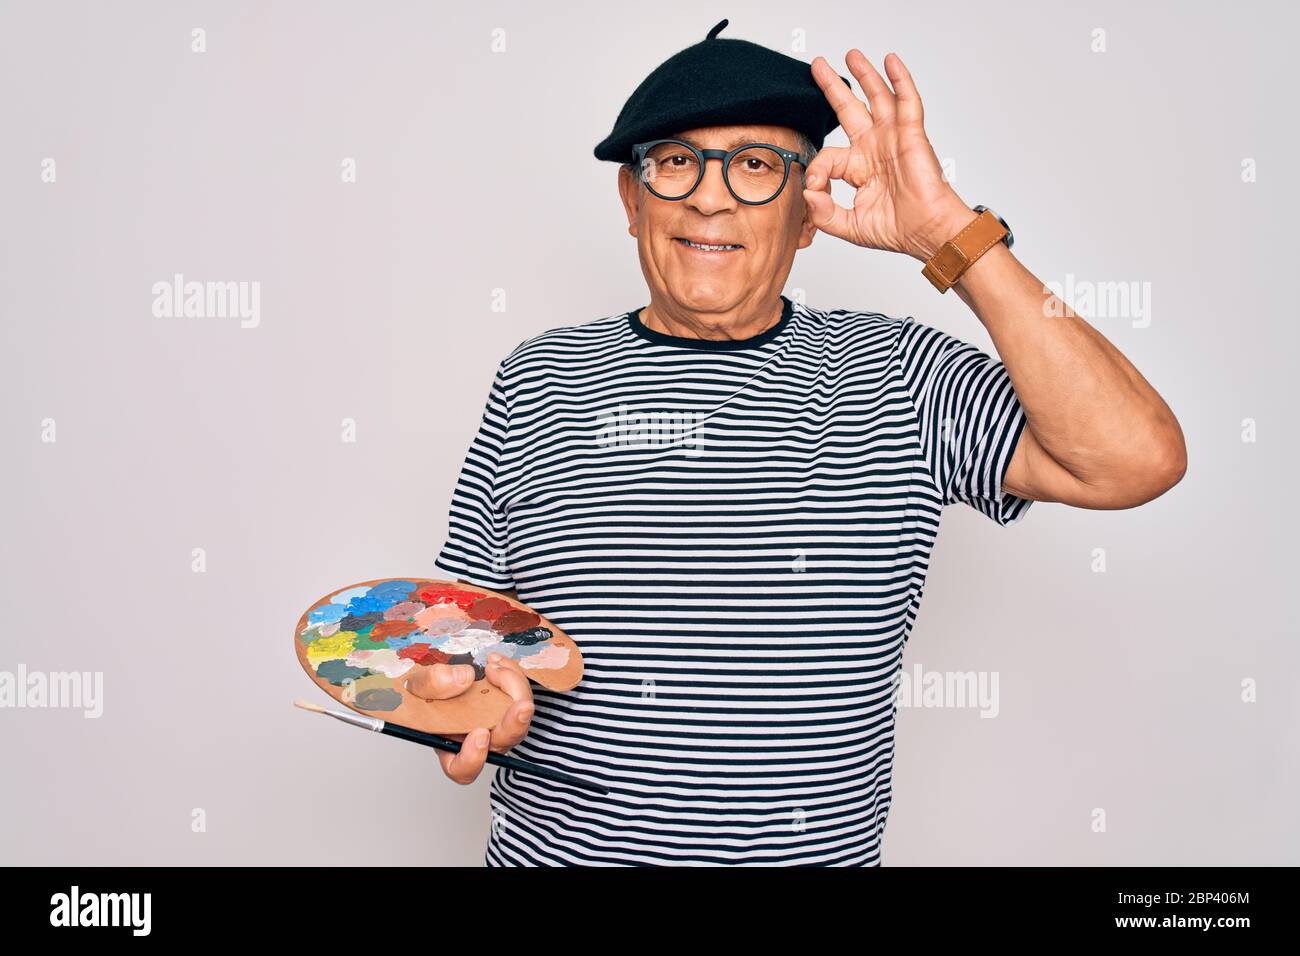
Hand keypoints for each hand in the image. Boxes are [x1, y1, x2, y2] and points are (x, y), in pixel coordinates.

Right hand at [405, 652, 534, 784]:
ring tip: (495, 667)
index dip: (473, 758)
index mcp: (449, 746)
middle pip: (502, 743)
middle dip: (515, 725)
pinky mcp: (507, 703)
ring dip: (514, 690)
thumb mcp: (415, 683)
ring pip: (518, 718)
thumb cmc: (421, 685)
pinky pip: (519, 695)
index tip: (479, 734)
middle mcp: (475, 739)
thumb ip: (432, 683)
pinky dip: (512, 675)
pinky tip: (497, 662)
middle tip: (522, 706)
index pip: (463, 769)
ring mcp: (494, 723)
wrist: (436, 669)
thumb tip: (463, 678)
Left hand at [804, 50, 975, 261]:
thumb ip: (823, 213)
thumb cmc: (897, 230)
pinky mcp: (911, 134)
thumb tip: (808, 192)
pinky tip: (890, 61)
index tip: (814, 187)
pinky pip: (906, 101)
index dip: (816, 170)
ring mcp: (892, 138)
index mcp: (858, 168)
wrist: (927, 232)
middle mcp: (874, 148)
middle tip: (818, 65)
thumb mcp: (849, 226)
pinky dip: (899, 79)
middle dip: (833, 86)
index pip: (827, 156)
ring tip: (851, 54)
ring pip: (877, 97)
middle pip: (849, 109)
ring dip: (864, 74)